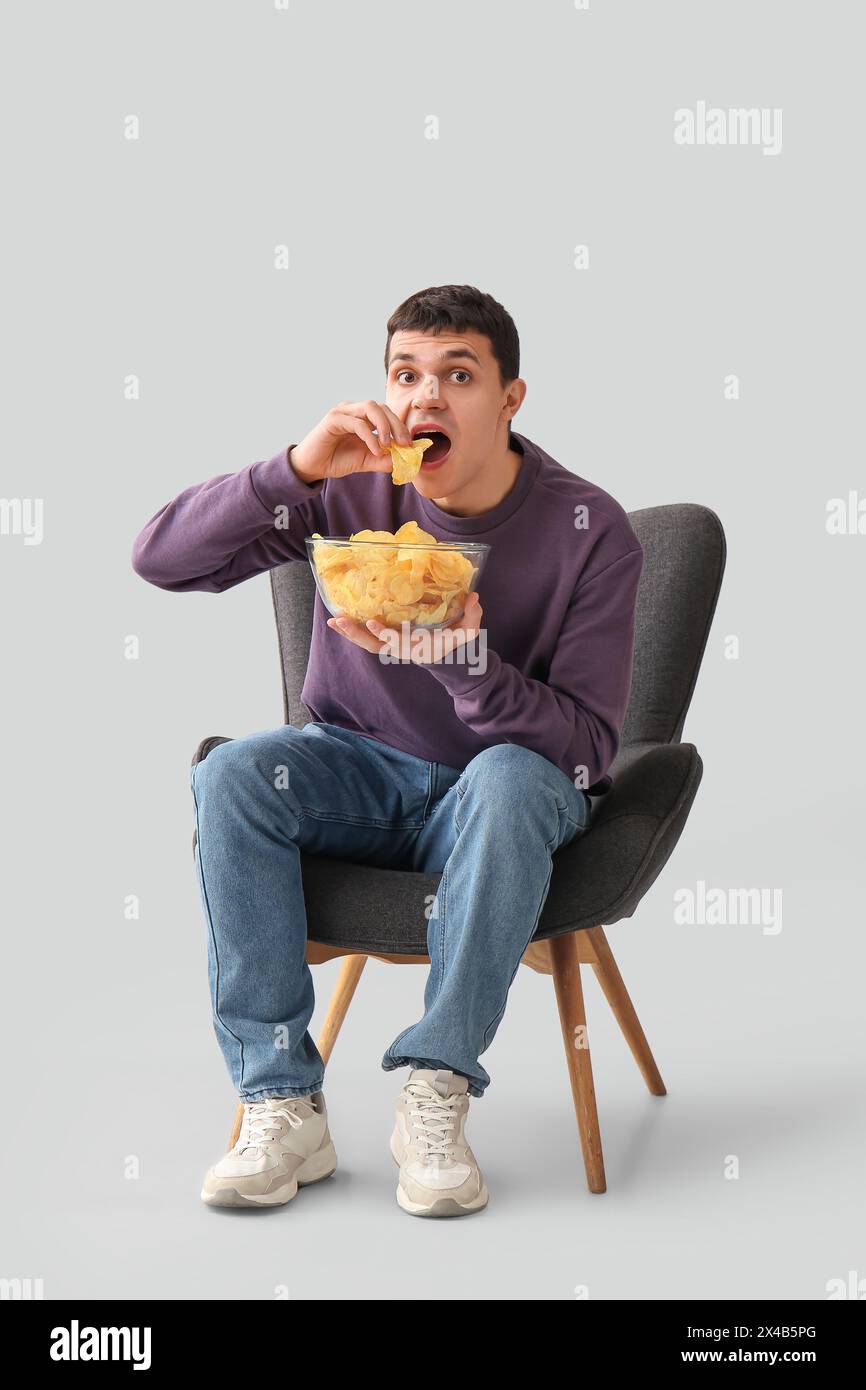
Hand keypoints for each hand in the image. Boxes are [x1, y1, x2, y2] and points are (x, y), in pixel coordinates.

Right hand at [289, 400, 413, 482]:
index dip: (401, 426)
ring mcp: (343, 412)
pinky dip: (369, 436)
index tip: (410, 444)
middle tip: (405, 443)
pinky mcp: (333, 419)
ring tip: (387, 445)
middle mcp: (353, 410)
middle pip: (381, 407)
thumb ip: (385, 459)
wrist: (312, 466)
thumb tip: (405, 459)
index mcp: (363, 417)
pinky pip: (356, 423)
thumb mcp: (367, 461)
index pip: (387, 413)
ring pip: (370, 407)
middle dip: (397, 424)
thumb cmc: (337, 459)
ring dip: (384, 426)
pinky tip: (374, 449)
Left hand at [326, 591, 483, 663]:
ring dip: (349, 633)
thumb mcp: (468, 631)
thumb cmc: (455, 641)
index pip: (399, 643)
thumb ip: (472, 615)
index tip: (372, 622)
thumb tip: (474, 596)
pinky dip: (351, 631)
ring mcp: (392, 647)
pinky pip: (365, 639)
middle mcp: (401, 649)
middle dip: (357, 634)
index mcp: (419, 647)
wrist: (447, 657)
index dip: (385, 634)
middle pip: (374, 646)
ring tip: (333, 621)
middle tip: (341, 621)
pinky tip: (337, 620)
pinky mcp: (386, 642)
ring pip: (366, 644)